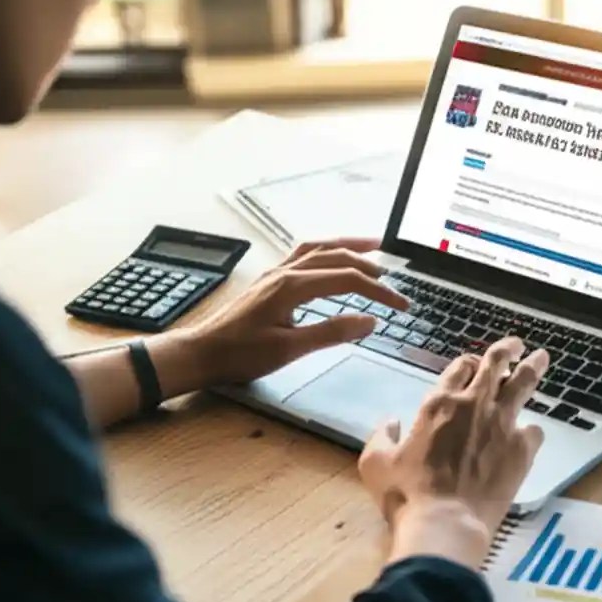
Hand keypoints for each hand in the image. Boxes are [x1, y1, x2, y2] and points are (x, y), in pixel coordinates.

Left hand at [148, 238, 408, 392]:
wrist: (201, 353)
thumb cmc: (241, 354)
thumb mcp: (290, 349)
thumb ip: (332, 332)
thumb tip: (369, 321)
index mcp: (292, 287)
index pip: (347, 280)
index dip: (378, 291)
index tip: (400, 305)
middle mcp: (284, 272)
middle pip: (336, 257)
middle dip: (369, 266)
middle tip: (394, 280)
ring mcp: (275, 273)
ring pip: (318, 248)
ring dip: (347, 246)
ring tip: (372, 248)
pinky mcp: (269, 280)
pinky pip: (302, 254)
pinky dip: (324, 251)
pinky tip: (331, 257)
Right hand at [358, 337, 548, 568]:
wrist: (446, 522)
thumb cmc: (406, 493)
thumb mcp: (376, 462)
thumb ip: (382, 436)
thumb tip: (391, 421)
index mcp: (439, 402)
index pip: (460, 366)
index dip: (468, 362)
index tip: (474, 363)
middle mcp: (474, 404)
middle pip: (496, 363)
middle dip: (507, 349)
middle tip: (516, 344)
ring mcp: (502, 424)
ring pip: (523, 383)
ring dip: (532, 367)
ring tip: (541, 357)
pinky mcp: (522, 448)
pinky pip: (535, 429)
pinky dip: (532, 429)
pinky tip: (531, 433)